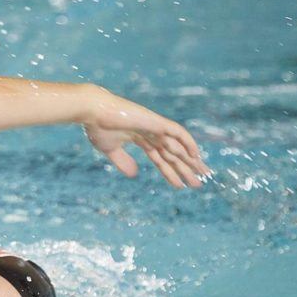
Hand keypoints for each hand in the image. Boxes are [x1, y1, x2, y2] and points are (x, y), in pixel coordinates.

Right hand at [83, 87, 209, 186]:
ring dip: (190, 161)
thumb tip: (134, 174)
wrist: (93, 111)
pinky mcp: (156, 122)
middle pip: (172, 154)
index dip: (169, 173)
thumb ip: (122, 161)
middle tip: (198, 184)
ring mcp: (154, 127)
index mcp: (139, 138)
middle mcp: (150, 132)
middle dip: (184, 169)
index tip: (180, 186)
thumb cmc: (97, 127)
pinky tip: (197, 156)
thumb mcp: (111, 150)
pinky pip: (178, 132)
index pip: (160, 158)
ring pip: (178, 146)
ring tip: (203, 174)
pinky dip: (189, 142)